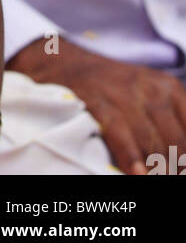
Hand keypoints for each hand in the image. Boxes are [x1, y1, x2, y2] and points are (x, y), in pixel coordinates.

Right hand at [9, 37, 185, 175]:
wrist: (67, 63)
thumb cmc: (116, 88)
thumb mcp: (151, 93)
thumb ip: (172, 121)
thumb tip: (182, 158)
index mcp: (169, 88)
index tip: (184, 169)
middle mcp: (151, 90)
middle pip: (176, 141)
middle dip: (175, 165)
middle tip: (170, 176)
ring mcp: (124, 95)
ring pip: (151, 142)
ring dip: (156, 168)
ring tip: (154, 179)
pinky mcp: (100, 103)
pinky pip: (121, 134)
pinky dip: (130, 157)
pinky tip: (137, 174)